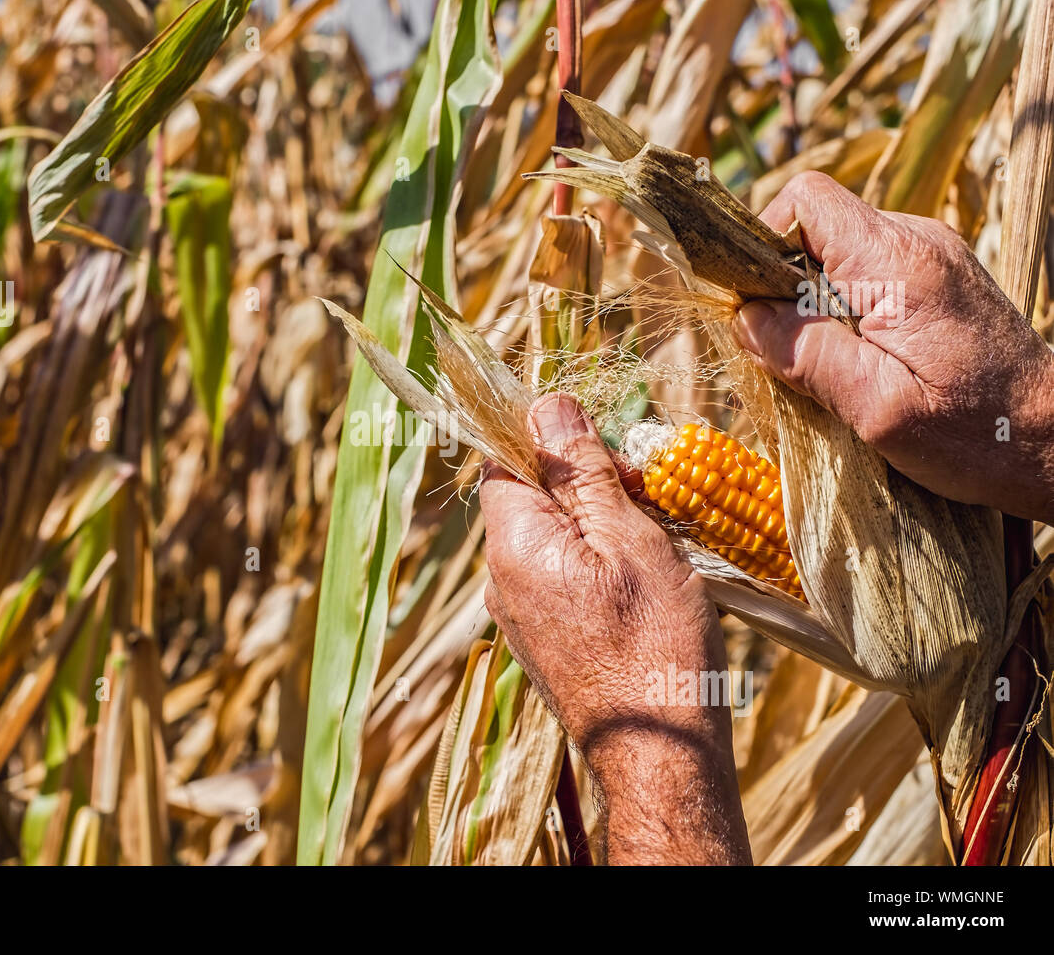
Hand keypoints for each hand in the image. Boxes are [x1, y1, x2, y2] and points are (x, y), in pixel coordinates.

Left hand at [480, 393, 750, 863]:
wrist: (659, 753)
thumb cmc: (654, 642)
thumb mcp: (628, 537)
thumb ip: (582, 471)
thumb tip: (545, 405)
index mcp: (511, 543)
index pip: (506, 457)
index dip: (558, 442)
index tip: (614, 457)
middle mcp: (499, 578)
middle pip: (531, 495)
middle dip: (590, 485)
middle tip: (651, 501)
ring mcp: (518, 615)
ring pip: (553, 537)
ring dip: (602, 526)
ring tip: (658, 545)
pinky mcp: (544, 641)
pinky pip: (562, 577)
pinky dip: (600, 565)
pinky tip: (646, 584)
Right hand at [735, 171, 1053, 521]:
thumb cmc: (975, 434)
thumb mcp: (878, 409)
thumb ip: (807, 357)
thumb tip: (745, 319)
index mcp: (899, 263)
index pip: (807, 201)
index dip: (764, 242)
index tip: (758, 307)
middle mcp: (917, 242)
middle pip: (816, 225)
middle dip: (782, 283)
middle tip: (790, 350)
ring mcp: (929, 257)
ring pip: (835, 252)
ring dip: (810, 302)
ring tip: (827, 363)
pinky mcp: (934, 280)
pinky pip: (861, 273)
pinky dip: (839, 311)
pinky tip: (855, 359)